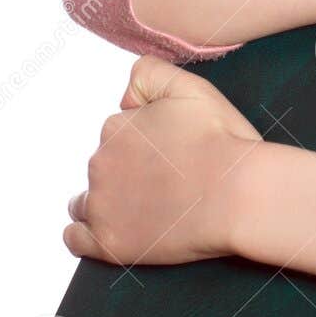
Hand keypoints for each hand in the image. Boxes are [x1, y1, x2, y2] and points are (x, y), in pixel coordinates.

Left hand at [62, 55, 264, 265]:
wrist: (240, 196)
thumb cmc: (223, 142)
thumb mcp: (190, 86)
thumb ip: (149, 73)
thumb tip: (125, 97)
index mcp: (115, 127)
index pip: (117, 135)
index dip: (144, 145)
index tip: (171, 155)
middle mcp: (100, 163)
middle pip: (104, 167)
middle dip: (127, 174)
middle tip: (169, 183)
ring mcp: (101, 205)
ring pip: (86, 202)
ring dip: (109, 203)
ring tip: (148, 209)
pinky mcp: (108, 243)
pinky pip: (75, 238)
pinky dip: (86, 234)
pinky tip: (110, 230)